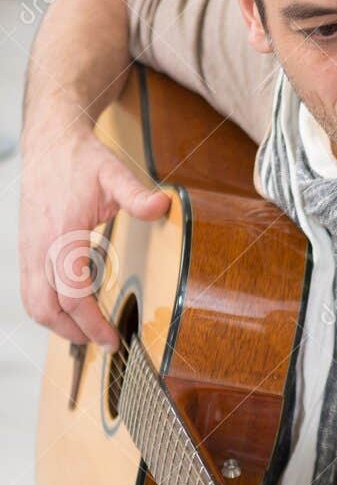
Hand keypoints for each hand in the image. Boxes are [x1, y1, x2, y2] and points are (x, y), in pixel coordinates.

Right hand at [19, 127, 168, 346]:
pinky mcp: (26, 250)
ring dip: (58, 324)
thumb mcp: (114, 174)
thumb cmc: (82, 160)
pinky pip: (30, 291)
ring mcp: (28, 249)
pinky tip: (73, 310)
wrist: (50, 142)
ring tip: (89, 331)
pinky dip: (48, 308)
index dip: (92, 324)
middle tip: (105, 342)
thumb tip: (163, 205)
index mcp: (61, 235)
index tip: (113, 340)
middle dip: (75, 332)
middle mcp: (38, 247)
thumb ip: (138, 195)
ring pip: (33, 304)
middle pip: (46, 309)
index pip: (71, 296)